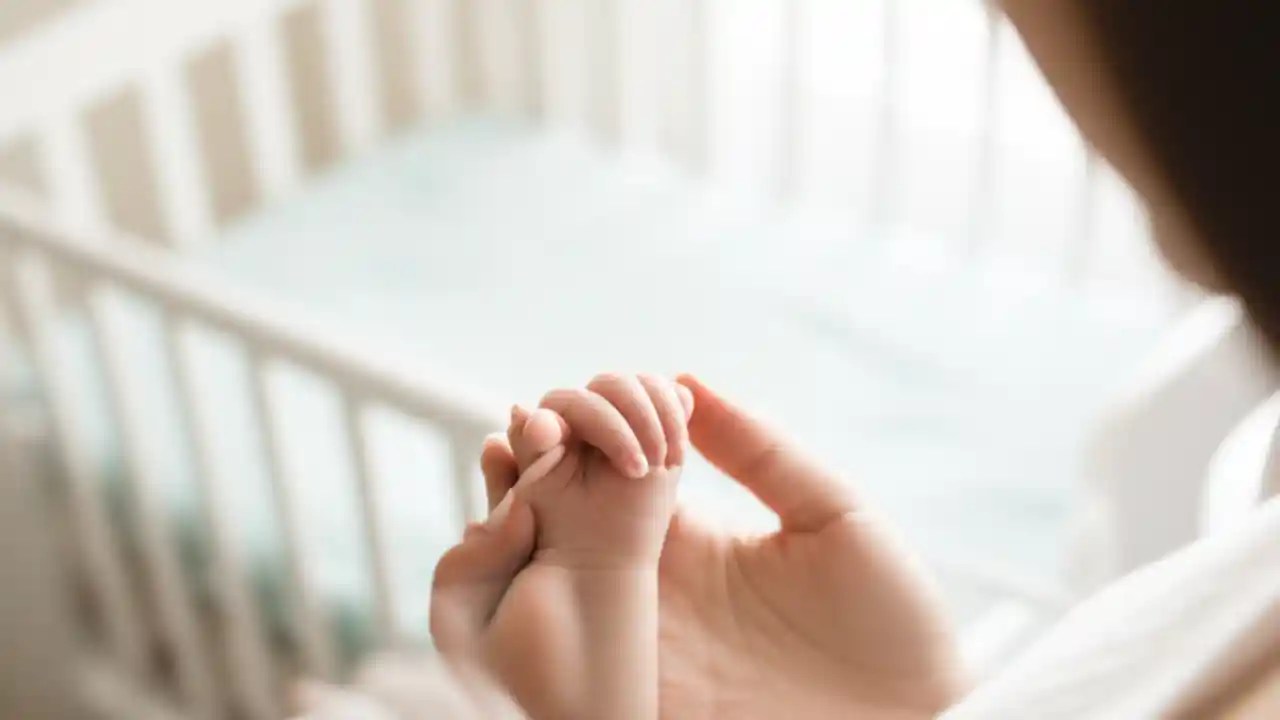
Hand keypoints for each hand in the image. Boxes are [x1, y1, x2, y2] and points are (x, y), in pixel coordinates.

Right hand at [476, 374, 966, 719]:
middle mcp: (651, 580)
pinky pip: (563, 647)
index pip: (617, 465)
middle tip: (533, 429)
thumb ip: (761, 450)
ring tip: (516, 462)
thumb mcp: (835, 518)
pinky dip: (526, 592)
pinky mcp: (631, 690)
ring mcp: (635, 635)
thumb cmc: (892, 626)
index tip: (577, 402)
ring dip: (515, 510)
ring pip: (546, 567)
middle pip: (566, 510)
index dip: (586, 427)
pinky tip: (521, 535)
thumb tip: (684, 382)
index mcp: (695, 534)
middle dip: (534, 459)